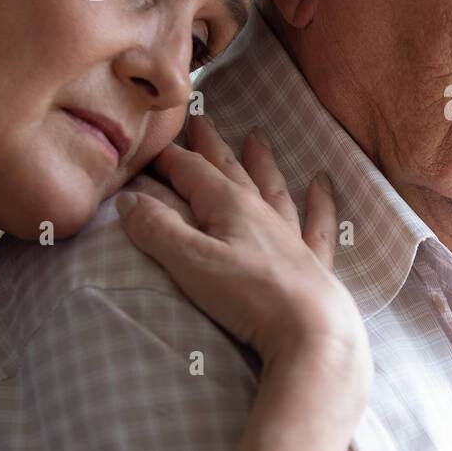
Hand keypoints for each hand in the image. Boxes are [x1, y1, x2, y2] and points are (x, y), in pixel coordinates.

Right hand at [115, 115, 369, 403]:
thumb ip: (158, 229)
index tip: (150, 143)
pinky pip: (316, 223)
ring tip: (257, 136)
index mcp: (231, 206)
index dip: (169, 157)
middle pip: (232, 171)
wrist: (312, 329)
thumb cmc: (250, 296)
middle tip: (201, 120)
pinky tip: (322, 185)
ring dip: (262, 162)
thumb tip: (129, 199)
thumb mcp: (191, 262)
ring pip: (273, 188)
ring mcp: (290, 236)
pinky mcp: (311, 262)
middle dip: (212, 146)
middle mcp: (262, 213)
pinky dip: (319, 202)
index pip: (193, 171)